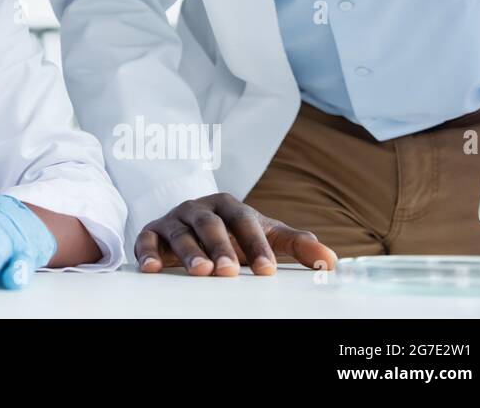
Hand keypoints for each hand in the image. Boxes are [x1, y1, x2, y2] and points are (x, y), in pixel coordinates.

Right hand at [134, 194, 337, 275]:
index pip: (244, 220)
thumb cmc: (235, 234)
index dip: (256, 244)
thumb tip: (332, 261)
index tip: (267, 270)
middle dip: (220, 247)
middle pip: (210, 224)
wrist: (193, 224)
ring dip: (189, 252)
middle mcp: (199, 208)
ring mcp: (174, 219)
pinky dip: (148, 252)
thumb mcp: (266, 236)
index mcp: (228, 206)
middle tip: (230, 271)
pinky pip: (147, 239)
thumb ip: (297, 245)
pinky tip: (153, 268)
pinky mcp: (152, 232)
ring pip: (180, 232)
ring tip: (202, 273)